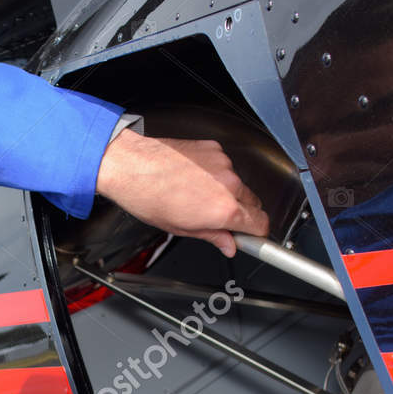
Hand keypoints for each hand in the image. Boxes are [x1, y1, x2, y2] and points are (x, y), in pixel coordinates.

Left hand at [95, 131, 268, 257]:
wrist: (131, 166)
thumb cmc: (149, 197)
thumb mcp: (182, 228)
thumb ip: (214, 236)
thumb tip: (228, 244)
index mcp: (224, 209)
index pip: (261, 223)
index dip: (256, 233)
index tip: (249, 235)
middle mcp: (229, 183)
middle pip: (254, 203)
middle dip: (242, 213)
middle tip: (218, 218)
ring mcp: (223, 163)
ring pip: (239, 183)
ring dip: (227, 191)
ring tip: (199, 195)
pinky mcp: (214, 148)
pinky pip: (225, 166)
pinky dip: (216, 173)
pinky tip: (195, 178)